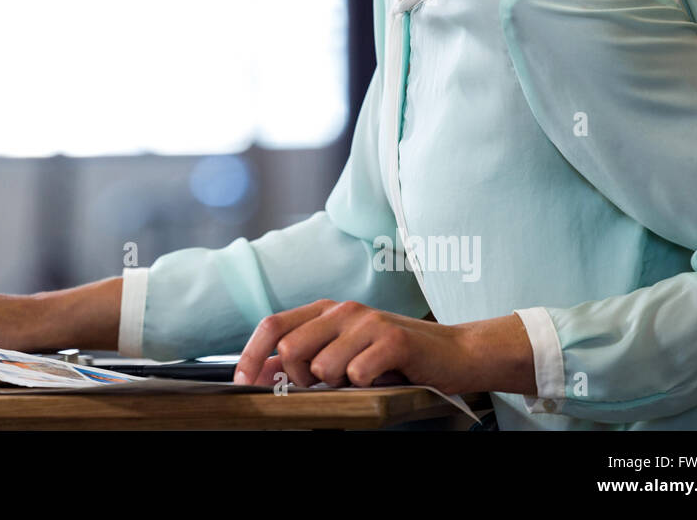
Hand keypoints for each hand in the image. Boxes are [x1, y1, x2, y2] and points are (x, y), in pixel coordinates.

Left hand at [232, 299, 535, 395]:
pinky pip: (358, 373)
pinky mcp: (393, 338)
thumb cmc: (394, 357)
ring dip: (339, 384)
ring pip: (323, 366)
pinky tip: (383, 377)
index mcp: (326, 311)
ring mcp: (368, 322)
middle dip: (300, 378)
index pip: (273, 325)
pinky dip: (366, 384)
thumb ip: (305, 357)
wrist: (454, 353)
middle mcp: (343, 310)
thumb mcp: (344, 352)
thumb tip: (262, 371)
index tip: (242, 383)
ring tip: (363, 378)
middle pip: (292, 348)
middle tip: (326, 386)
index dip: (252, 354)